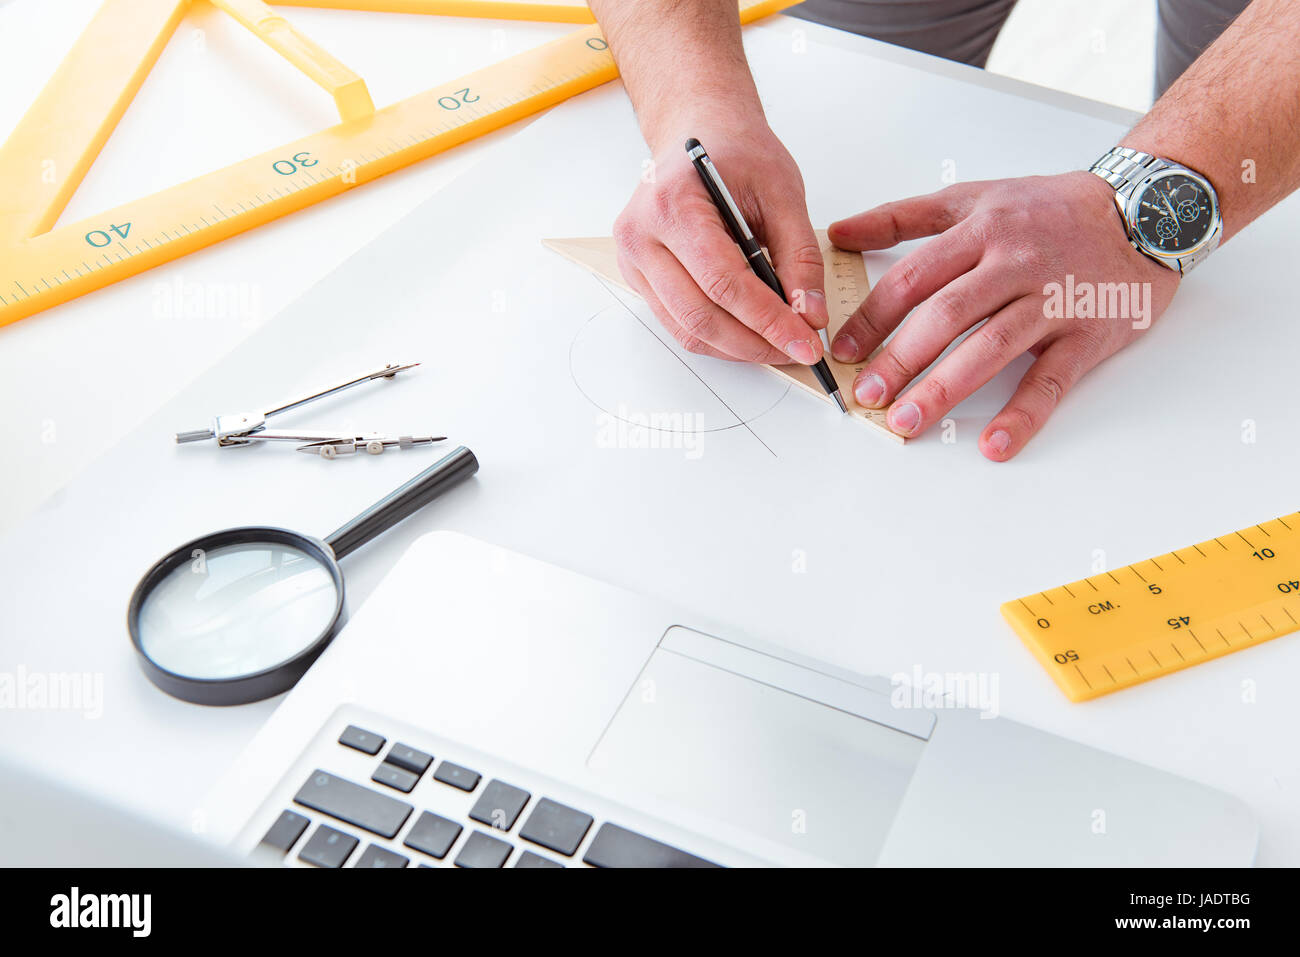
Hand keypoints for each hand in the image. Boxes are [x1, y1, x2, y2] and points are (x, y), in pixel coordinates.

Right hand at [614, 113, 827, 364]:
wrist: (699, 130)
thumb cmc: (736, 151)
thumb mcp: (782, 192)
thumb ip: (800, 256)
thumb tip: (810, 315)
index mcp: (673, 205)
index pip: (723, 282)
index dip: (768, 320)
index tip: (806, 343)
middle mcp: (641, 236)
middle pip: (699, 315)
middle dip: (754, 342)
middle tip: (797, 350)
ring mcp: (634, 260)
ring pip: (686, 329)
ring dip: (736, 347)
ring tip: (778, 345)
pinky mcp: (639, 277)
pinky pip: (678, 323)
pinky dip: (717, 336)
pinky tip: (749, 333)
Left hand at [828, 172, 1180, 459]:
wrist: (1146, 212)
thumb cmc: (1051, 209)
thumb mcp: (973, 198)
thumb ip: (903, 217)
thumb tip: (840, 231)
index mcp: (980, 231)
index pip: (914, 278)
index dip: (873, 318)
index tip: (844, 350)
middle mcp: (1014, 264)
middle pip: (946, 315)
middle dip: (900, 359)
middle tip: (867, 395)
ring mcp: (1052, 302)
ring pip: (990, 347)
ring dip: (945, 389)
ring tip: (907, 422)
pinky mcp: (1087, 336)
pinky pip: (1050, 381)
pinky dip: (1022, 415)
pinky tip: (994, 444)